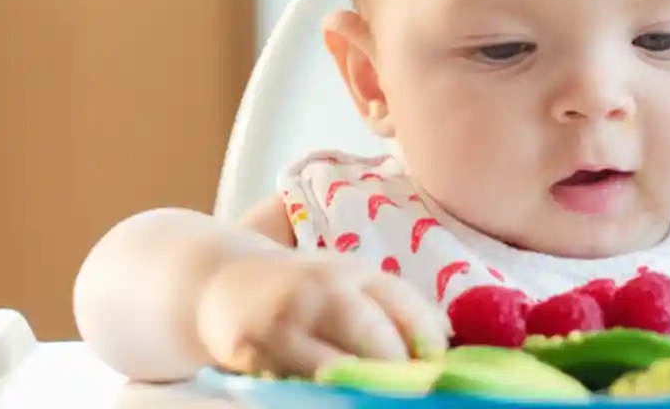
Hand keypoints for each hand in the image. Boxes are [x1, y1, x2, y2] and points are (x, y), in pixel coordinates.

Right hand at [196, 251, 448, 376]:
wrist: (223, 282)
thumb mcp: (349, 283)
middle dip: (395, 365)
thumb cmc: (303, 289)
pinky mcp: (252, 351)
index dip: (425, 334)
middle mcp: (322, 290)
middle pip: (370, 330)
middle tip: (413, 390)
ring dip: (360, 388)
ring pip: (333, 366)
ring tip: (376, 398)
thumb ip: (395, 307)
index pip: (399, 298)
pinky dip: (320, 395)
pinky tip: (337, 399)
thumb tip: (447, 336)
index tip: (440, 364)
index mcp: (353, 273)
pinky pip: (294, 382)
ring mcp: (286, 320)